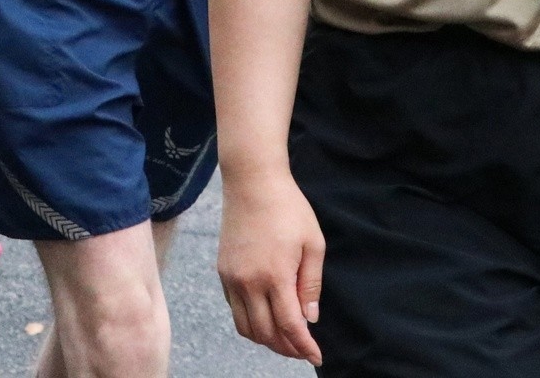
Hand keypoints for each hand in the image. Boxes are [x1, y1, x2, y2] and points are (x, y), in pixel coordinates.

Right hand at [217, 167, 324, 362]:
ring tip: (285, 339)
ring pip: (246, 327)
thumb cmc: (288, 208)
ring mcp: (232, 279)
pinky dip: (250, 323)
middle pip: (265, 333)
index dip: (303, 346)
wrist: (252, 182)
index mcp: (275, 275)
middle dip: (286, 348)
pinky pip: (234, 310)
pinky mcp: (223, 273)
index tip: (316, 356)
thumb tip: (310, 318)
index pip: (289, 325)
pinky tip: (266, 318)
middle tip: (303, 350)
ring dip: (266, 340)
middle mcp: (249, 282)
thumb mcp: (313, 242)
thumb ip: (311, 284)